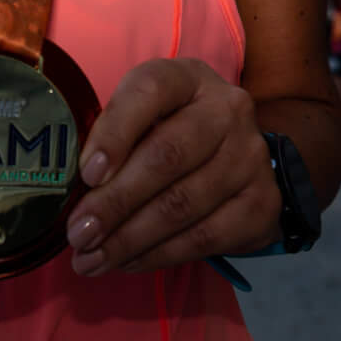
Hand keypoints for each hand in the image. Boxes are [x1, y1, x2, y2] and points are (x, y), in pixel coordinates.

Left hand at [66, 60, 274, 276]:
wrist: (234, 159)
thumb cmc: (170, 133)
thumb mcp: (142, 118)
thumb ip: (113, 141)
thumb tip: (78, 190)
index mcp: (189, 78)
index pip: (150, 91)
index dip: (114, 133)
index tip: (86, 174)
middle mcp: (229, 110)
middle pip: (167, 156)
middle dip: (115, 201)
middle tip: (78, 234)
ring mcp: (251, 156)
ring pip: (183, 204)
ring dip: (129, 239)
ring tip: (92, 259)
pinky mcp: (262, 202)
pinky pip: (205, 237)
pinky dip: (159, 255)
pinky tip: (127, 262)